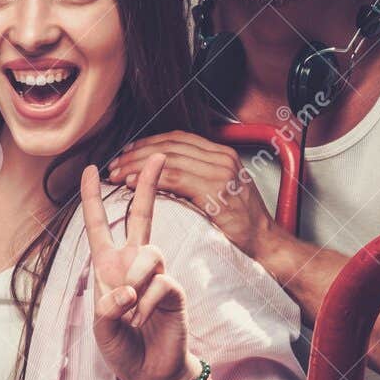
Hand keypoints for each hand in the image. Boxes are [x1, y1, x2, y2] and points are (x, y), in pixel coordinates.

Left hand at [81, 157, 198, 379]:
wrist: (150, 373)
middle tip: (157, 156)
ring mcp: (156, 275)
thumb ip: (106, 307)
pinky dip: (146, 304)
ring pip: (149, 253)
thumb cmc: (122, 347)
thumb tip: (127, 289)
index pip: (99, 225)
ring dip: (135, 280)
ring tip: (130, 311)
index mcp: (108, 266)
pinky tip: (143, 321)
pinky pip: (160, 283)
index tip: (90, 169)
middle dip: (148, 185)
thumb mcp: (101, 327)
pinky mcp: (174, 291)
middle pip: (142, 215)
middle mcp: (133, 264)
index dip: (92, 198)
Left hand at [106, 131, 274, 258]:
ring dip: (136, 166)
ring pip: (168, 160)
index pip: (178, 138)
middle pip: (169, 146)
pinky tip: (131, 184)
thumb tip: (164, 170)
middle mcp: (222, 157)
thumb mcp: (221, 188)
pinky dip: (148, 179)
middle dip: (136, 153)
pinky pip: (174, 178)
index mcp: (222, 153)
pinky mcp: (214, 191)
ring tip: (117, 174)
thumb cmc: (240, 222)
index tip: (127, 151)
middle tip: (114, 164)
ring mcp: (220, 172)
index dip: (148, 143)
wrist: (264, 242)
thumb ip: (199, 174)